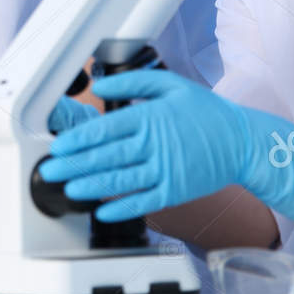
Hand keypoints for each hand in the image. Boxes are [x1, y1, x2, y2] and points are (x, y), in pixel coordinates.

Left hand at [37, 67, 293, 222]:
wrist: (243, 142)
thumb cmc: (206, 112)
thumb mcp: (171, 85)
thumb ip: (133, 81)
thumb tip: (99, 86)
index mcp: (150, 116)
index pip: (106, 129)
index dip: (78, 139)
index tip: (57, 145)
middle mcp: (155, 144)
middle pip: (107, 156)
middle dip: (74, 164)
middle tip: (49, 170)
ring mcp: (166, 170)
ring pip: (121, 180)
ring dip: (91, 186)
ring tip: (68, 189)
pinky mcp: (176, 191)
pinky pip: (144, 202)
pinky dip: (122, 208)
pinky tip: (102, 212)